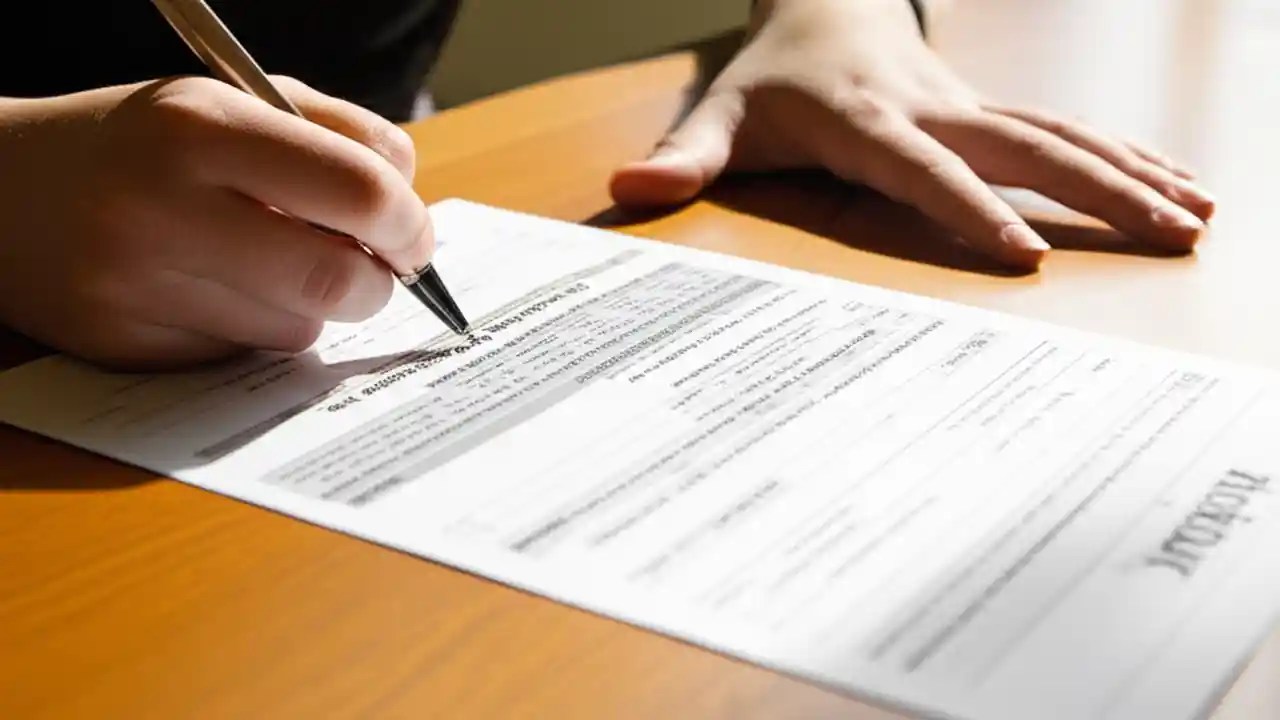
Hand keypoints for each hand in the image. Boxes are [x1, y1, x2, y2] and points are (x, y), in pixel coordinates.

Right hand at [0, 75, 430, 369]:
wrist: (5, 192)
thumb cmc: (146, 143)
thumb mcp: (235, 101)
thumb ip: (339, 134)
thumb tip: (408, 195)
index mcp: (201, 127)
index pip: (358, 191)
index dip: (407, 224)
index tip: (411, 235)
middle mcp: (163, 207)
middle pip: (336, 279)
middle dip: (376, 283)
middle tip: (369, 269)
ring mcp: (137, 286)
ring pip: (297, 330)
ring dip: (308, 306)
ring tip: (261, 264)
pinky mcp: (125, 347)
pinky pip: (243, 358)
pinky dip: (253, 330)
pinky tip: (209, 291)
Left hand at [610, 0, 1213, 268]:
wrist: (824, 5)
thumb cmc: (774, 79)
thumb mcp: (723, 111)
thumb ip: (687, 156)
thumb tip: (629, 189)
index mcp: (867, 121)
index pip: (923, 168)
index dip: (968, 207)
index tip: (1021, 254)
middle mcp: (935, 111)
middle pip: (1025, 146)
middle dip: (1097, 190)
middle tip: (1169, 235)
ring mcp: (973, 106)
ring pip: (1063, 135)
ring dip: (1132, 172)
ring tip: (1199, 217)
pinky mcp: (993, 110)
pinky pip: (1068, 130)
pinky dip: (1125, 155)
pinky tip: (1178, 185)